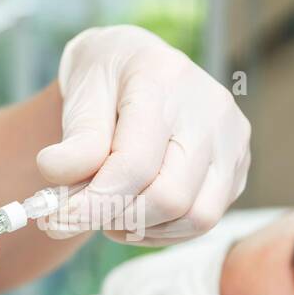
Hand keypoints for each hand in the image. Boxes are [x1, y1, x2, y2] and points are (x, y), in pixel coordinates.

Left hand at [35, 25, 250, 246]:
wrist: (135, 63)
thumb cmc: (105, 79)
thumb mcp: (80, 96)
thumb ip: (76, 141)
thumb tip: (58, 180)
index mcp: (164, 79)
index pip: (135, 163)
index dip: (94, 202)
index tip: (56, 218)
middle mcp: (211, 108)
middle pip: (170, 197)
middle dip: (116, 218)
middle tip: (78, 216)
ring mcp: (232, 139)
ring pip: (195, 217)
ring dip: (142, 230)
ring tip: (106, 214)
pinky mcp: (237, 166)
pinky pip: (205, 220)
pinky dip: (163, 231)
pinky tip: (133, 215)